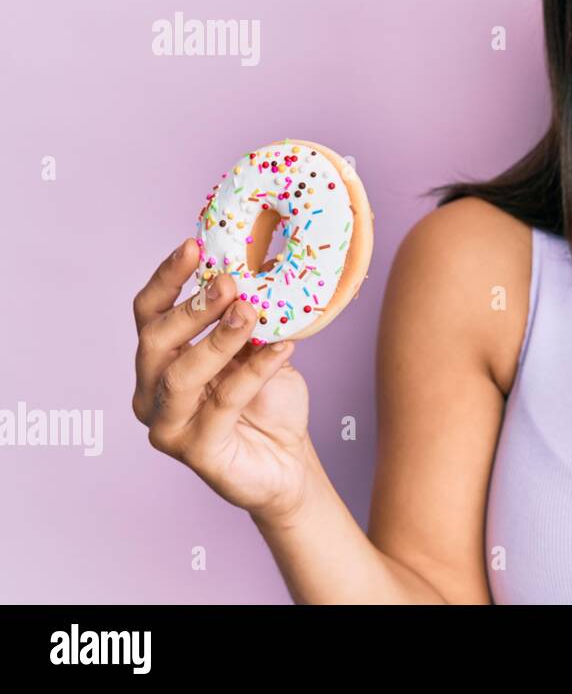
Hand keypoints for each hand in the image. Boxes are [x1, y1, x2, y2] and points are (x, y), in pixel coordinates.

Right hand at [132, 238, 313, 523]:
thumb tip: (253, 269)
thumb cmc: (265, 401)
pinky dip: (254, 371)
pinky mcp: (195, 452)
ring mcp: (167, 425)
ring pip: (181, 375)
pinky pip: (223, 404)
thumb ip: (245, 318)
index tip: (194, 246)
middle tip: (230, 283)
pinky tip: (283, 348)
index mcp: (159, 360)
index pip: (149, 313)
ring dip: (218, 339)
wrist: (287, 460)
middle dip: (193, 308)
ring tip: (251, 312)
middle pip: (155, 341)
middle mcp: (151, 391)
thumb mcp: (255, 348)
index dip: (167, 278)